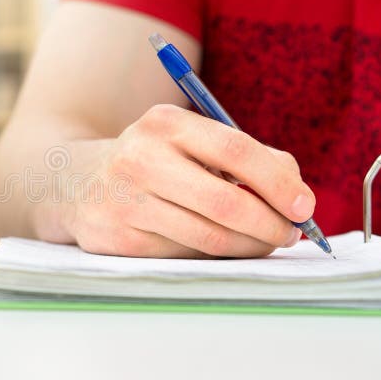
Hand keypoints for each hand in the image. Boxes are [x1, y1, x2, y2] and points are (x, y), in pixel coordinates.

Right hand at [65, 104, 314, 257]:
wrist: (77, 182)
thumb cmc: (152, 161)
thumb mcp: (188, 140)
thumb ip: (245, 156)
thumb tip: (295, 194)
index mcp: (164, 123)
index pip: (235, 150)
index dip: (278, 181)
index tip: (303, 205)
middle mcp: (140, 159)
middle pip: (225, 201)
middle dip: (269, 224)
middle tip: (288, 233)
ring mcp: (125, 202)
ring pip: (208, 238)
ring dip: (248, 247)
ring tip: (262, 243)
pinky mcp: (118, 239)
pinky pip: (185, 256)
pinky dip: (214, 256)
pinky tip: (219, 246)